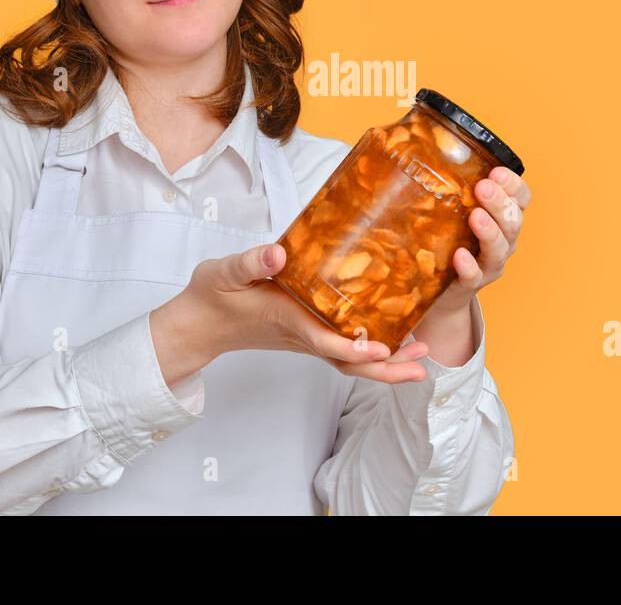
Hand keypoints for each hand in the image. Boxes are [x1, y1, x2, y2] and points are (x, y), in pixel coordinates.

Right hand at [156, 242, 431, 384]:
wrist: (199, 325)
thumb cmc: (212, 296)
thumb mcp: (224, 272)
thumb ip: (250, 262)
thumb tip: (278, 253)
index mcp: (285, 319)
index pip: (324, 340)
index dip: (353, 346)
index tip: (382, 347)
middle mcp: (301, 334)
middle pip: (348, 361)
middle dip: (385, 368)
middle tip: (421, 367)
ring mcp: (305, 338)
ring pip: (349, 360)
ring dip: (385, 363)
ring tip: (421, 356)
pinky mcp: (306, 335)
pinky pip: (343, 350)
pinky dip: (370, 351)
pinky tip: (394, 340)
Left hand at [425, 165, 530, 318]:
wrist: (440, 287)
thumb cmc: (448, 238)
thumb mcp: (453, 209)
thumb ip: (444, 183)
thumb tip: (401, 140)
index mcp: (502, 216)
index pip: (521, 197)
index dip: (513, 184)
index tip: (496, 172)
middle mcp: (503, 239)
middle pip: (514, 219)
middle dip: (500, 202)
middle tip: (482, 187)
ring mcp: (490, 263)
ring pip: (500, 247)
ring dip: (490, 230)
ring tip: (475, 216)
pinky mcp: (472, 283)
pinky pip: (475, 275)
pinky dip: (469, 266)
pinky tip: (459, 256)